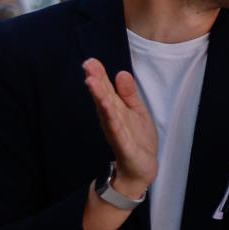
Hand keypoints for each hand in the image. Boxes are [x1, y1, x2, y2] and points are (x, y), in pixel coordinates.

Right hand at [82, 58, 158, 191]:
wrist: (140, 168)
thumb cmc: (136, 139)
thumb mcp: (137, 111)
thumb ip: (128, 94)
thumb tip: (121, 73)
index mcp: (116, 109)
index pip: (106, 90)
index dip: (99, 75)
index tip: (91, 61)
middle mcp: (112, 119)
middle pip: (103, 98)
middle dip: (96, 82)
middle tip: (88, 65)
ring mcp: (117, 132)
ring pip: (107, 113)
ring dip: (100, 97)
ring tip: (93, 82)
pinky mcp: (124, 146)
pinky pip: (118, 132)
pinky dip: (113, 121)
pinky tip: (108, 109)